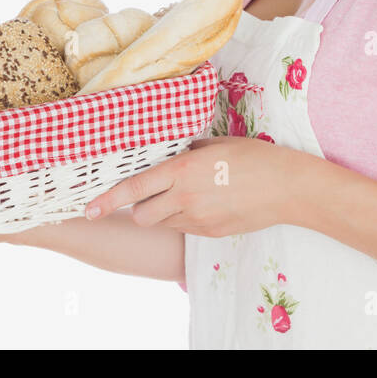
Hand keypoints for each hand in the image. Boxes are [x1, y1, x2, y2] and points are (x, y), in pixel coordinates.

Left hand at [81, 137, 304, 236]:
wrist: (287, 188)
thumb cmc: (254, 157)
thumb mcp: (216, 144)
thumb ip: (187, 151)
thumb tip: (169, 153)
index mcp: (183, 170)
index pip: (135, 188)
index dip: (108, 200)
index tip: (88, 209)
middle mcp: (186, 197)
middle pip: (142, 216)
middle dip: (136, 210)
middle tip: (146, 197)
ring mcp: (199, 219)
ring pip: (162, 224)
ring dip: (161, 214)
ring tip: (182, 197)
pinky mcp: (211, 233)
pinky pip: (184, 230)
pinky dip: (183, 219)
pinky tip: (204, 204)